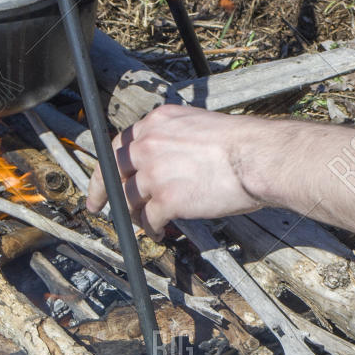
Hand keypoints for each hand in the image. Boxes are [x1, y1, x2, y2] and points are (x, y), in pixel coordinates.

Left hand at [85, 104, 261, 236]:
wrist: (257, 157)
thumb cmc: (241, 143)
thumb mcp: (198, 125)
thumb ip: (174, 138)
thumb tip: (169, 160)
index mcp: (157, 123)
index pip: (119, 144)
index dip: (108, 165)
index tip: (103, 177)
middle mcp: (149, 145)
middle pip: (113, 172)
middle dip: (101, 192)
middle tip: (97, 206)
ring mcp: (154, 173)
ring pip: (129, 200)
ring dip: (136, 215)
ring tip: (148, 223)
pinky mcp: (166, 200)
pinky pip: (148, 220)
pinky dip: (152, 229)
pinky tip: (160, 231)